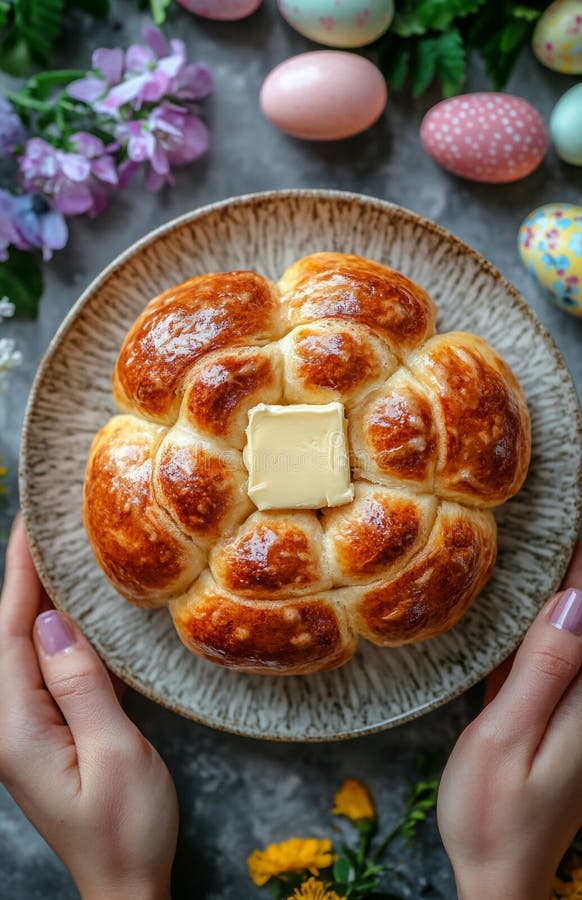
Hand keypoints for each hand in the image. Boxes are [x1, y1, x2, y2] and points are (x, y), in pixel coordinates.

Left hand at [0, 515, 178, 899]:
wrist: (125, 886)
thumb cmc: (126, 829)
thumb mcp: (113, 752)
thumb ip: (78, 683)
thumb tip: (51, 622)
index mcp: (17, 727)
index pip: (11, 632)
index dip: (18, 574)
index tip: (29, 526)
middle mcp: (12, 723)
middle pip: (10, 634)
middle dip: (24, 577)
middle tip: (43, 527)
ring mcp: (28, 729)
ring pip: (28, 648)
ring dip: (40, 599)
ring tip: (58, 554)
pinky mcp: (49, 732)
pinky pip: (49, 668)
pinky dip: (59, 631)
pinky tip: (76, 611)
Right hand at [437, 542, 581, 899]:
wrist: (495, 874)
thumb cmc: (494, 813)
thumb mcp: (508, 735)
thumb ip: (544, 667)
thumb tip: (573, 600)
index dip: (581, 563)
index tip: (571, 515)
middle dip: (571, 568)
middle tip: (556, 519)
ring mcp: (570, 705)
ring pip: (568, 629)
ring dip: (558, 586)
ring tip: (542, 539)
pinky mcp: (547, 713)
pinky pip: (548, 653)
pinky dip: (538, 620)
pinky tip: (521, 596)